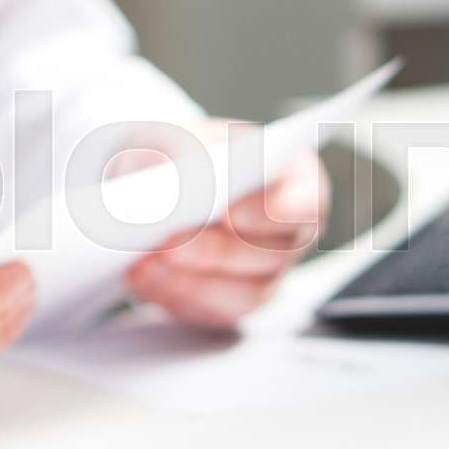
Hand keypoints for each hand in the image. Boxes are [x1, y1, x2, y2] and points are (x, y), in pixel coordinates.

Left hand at [124, 124, 328, 328]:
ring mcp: (268, 274)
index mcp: (299, 183)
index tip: (229, 213)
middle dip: (218, 251)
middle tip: (172, 241)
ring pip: (244, 293)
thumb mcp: (184, 136)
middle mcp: (292, 235)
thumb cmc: (186, 153)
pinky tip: (142, 275)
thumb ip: (187, 156)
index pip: (306, 204)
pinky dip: (175, 294)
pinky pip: (213, 311)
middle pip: (273, 255)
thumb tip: (176, 188)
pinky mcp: (235, 301)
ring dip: (192, 279)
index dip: (273, 211)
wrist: (161, 181)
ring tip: (149, 261)